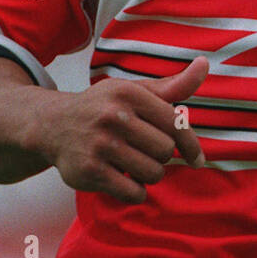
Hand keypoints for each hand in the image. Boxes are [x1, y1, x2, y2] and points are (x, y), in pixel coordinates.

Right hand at [34, 56, 209, 203]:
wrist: (52, 125)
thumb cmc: (104, 108)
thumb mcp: (134, 91)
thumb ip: (172, 85)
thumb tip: (205, 64)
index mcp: (129, 93)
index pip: (176, 124)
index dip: (191, 145)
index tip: (196, 160)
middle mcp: (113, 116)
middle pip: (166, 151)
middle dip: (160, 156)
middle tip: (143, 151)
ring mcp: (100, 144)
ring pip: (152, 173)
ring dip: (148, 174)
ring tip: (132, 164)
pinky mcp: (89, 172)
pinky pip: (134, 193)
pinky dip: (135, 191)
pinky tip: (123, 180)